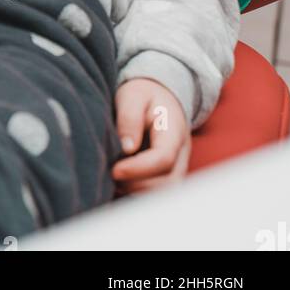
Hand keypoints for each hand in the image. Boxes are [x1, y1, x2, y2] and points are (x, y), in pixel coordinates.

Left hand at [112, 78, 190, 193]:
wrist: (158, 98)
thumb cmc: (143, 96)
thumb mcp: (133, 96)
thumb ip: (129, 118)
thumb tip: (127, 148)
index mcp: (173, 132)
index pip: (163, 159)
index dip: (138, 169)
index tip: (114, 170)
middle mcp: (180, 155)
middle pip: (165, 183)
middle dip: (135, 185)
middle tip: (109, 174)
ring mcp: (176, 169)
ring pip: (162, 194)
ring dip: (136, 192)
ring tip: (112, 177)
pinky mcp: (166, 177)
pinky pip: (155, 194)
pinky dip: (137, 193)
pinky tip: (118, 181)